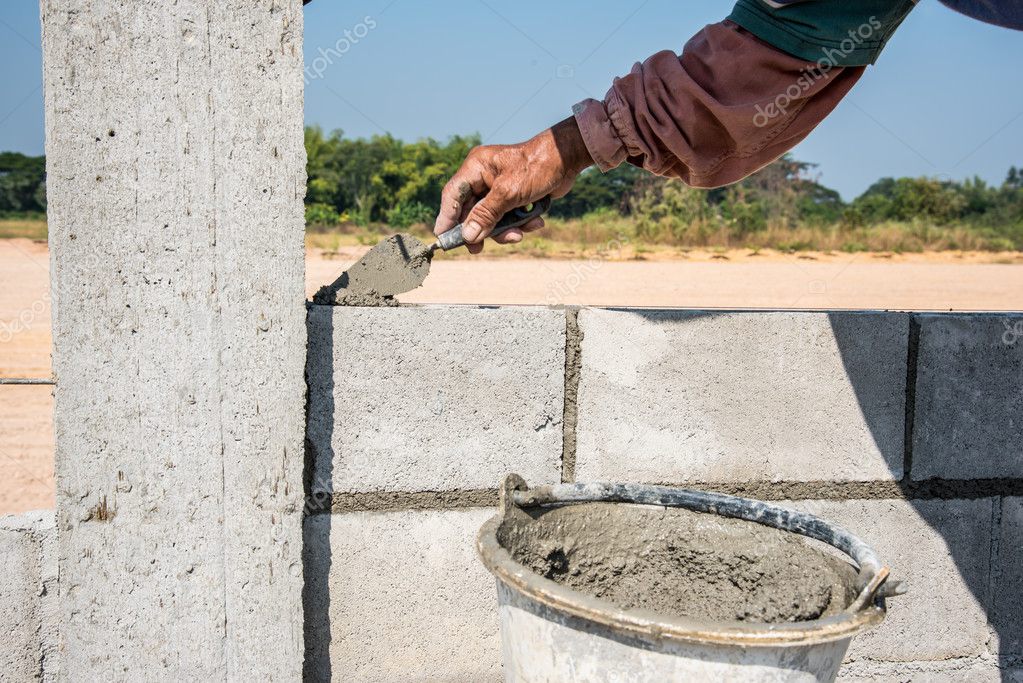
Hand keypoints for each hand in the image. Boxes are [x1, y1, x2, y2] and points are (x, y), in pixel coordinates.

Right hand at [434, 117, 592, 252]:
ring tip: (520, 233)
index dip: (446, 218)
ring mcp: (498, 187)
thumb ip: (486, 215)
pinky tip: (536, 221)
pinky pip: (508, 216)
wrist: (568, 159)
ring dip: (505, 229)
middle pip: (471, 210)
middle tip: (478, 249)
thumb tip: (468, 236)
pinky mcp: (513, 196)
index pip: (453, 195)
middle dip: (481, 229)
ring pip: (491, 217)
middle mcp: (484, 176)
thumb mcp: (509, 194)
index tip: (443, 238)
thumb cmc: (537, 167)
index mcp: (476, 168)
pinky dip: (519, 223)